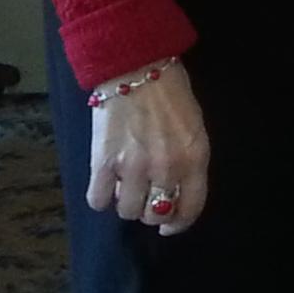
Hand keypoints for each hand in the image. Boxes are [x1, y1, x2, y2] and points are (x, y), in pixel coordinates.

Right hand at [88, 63, 209, 234]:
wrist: (136, 66)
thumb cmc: (170, 94)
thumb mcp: (194, 128)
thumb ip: (189, 162)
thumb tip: (174, 194)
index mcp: (194, 158)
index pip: (190, 209)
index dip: (178, 224)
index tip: (168, 226)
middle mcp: (166, 168)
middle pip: (155, 215)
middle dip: (150, 209)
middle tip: (144, 195)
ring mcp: (134, 167)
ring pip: (127, 211)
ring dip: (125, 202)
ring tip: (125, 183)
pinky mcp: (104, 162)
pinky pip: (99, 200)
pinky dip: (100, 197)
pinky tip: (105, 182)